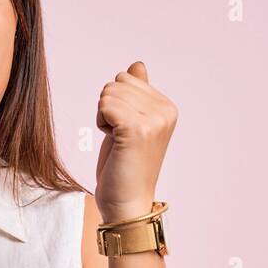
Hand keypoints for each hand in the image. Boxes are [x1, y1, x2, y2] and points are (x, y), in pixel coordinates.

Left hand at [94, 61, 177, 221]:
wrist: (127, 202)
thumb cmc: (125, 165)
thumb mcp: (131, 123)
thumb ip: (137, 94)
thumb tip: (137, 65)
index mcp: (167, 107)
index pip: (127, 77)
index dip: (116, 102)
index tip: (125, 129)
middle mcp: (165, 111)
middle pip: (116, 82)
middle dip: (108, 108)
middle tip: (119, 137)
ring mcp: (154, 120)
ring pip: (108, 93)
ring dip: (103, 117)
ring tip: (117, 141)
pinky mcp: (137, 129)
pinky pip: (104, 105)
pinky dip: (100, 123)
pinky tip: (112, 141)